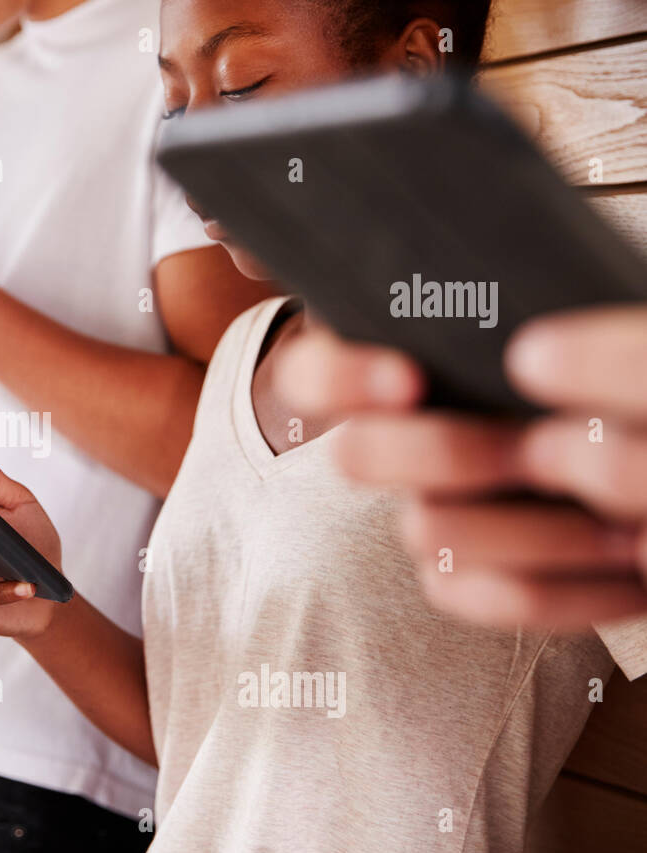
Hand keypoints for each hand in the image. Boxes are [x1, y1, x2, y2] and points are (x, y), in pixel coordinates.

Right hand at [274, 307, 646, 626]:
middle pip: (358, 457)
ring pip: (425, 530)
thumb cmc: (577, 341)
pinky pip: (468, 594)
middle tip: (518, 448)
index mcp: (390, 363)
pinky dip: (549, 588)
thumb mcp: (518, 293)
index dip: (341, 381)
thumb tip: (255, 245)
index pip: (313, 373)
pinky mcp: (470, 572)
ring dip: (520, 525)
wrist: (631, 413)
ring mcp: (431, 506)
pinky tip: (624, 555)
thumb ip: (435, 274)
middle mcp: (399, 439)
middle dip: (435, 452)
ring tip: (612, 506)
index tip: (407, 381)